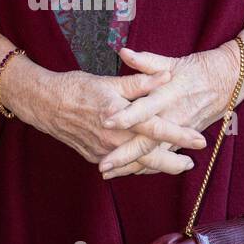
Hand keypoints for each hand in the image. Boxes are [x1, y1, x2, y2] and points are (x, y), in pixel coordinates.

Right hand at [32, 66, 208, 176]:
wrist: (44, 104)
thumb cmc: (75, 88)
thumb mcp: (108, 82)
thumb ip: (140, 82)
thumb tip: (166, 76)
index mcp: (120, 118)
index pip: (157, 129)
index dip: (180, 135)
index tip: (199, 140)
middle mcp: (113, 139)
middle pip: (150, 157)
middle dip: (172, 163)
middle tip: (190, 164)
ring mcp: (103, 151)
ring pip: (135, 165)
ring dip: (156, 167)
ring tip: (174, 165)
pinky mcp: (94, 156)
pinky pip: (120, 165)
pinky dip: (135, 166)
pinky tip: (146, 164)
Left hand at [97, 44, 243, 178]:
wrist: (231, 80)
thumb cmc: (199, 69)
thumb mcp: (174, 62)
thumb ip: (147, 62)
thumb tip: (123, 52)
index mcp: (168, 96)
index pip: (144, 109)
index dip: (126, 116)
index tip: (106, 123)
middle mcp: (174, 117)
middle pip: (147, 141)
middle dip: (124, 155)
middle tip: (103, 165)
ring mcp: (181, 132)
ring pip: (155, 155)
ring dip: (132, 166)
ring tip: (109, 175)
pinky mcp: (185, 139)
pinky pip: (164, 156)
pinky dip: (147, 166)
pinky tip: (129, 172)